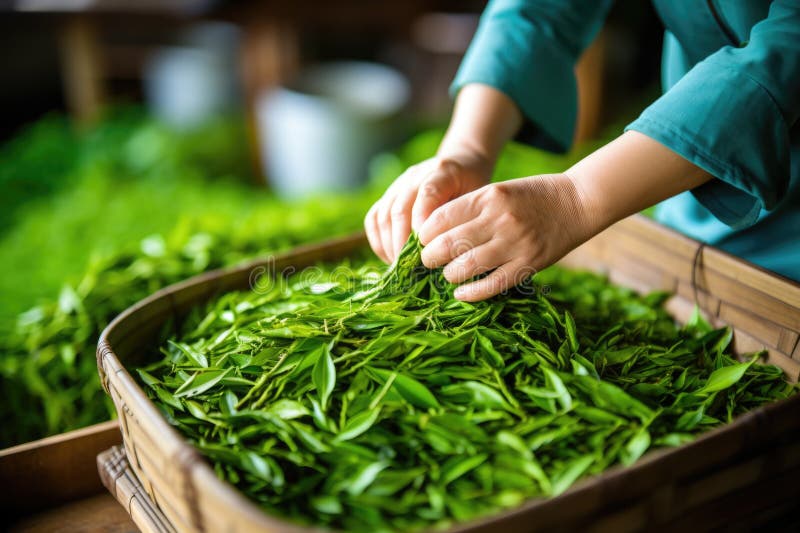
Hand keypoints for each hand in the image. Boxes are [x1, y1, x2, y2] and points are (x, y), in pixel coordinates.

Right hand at [364, 151, 491, 262]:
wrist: (461, 163)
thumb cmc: (473, 186)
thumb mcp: (478, 198)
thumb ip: (464, 218)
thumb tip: (452, 254)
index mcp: (442, 171)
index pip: (428, 193)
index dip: (423, 222)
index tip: (427, 247)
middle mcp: (415, 176)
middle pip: (399, 209)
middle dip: (403, 243)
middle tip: (412, 268)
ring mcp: (398, 185)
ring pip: (382, 215)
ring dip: (389, 245)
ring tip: (401, 267)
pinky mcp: (387, 195)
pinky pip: (373, 218)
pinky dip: (378, 241)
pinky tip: (389, 258)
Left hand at [418, 174, 594, 301]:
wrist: (578, 201)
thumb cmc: (534, 195)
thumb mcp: (499, 191)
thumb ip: (471, 209)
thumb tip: (436, 235)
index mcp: (489, 197)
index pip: (441, 218)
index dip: (424, 234)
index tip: (421, 241)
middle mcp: (499, 219)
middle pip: (448, 244)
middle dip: (429, 256)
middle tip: (427, 261)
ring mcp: (514, 243)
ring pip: (465, 267)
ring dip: (449, 274)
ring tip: (447, 274)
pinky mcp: (528, 264)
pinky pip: (491, 285)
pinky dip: (471, 293)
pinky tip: (460, 293)